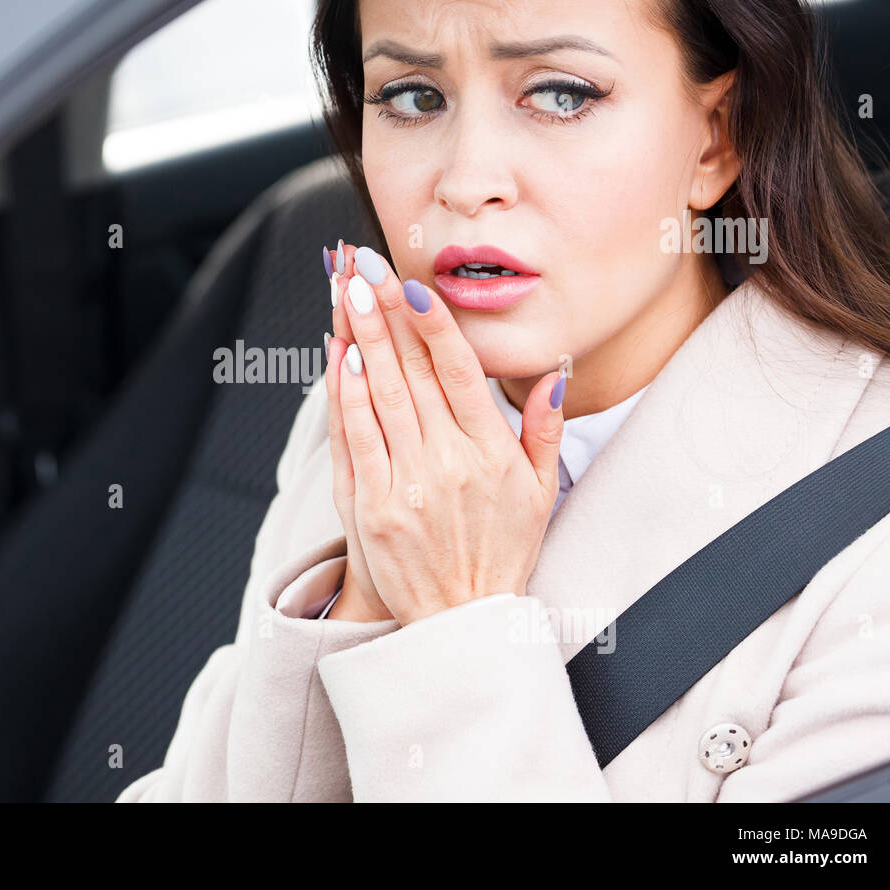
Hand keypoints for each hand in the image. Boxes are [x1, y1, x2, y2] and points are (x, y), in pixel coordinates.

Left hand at [335, 244, 566, 624]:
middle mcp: (449, 463)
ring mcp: (407, 485)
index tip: (413, 283)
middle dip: (385, 313)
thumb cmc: (501, 552)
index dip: (433, 323)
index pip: (459, 373)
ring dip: (359, 339)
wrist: (462, 624)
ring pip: (379, 396)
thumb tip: (552, 371)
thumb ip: (543, 429)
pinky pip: (354, 439)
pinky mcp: (372, 507)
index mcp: (490, 453)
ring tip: (344, 292)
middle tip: (364, 266)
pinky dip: (343, 395)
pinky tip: (337, 357)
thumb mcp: (540, 493)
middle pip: (412, 373)